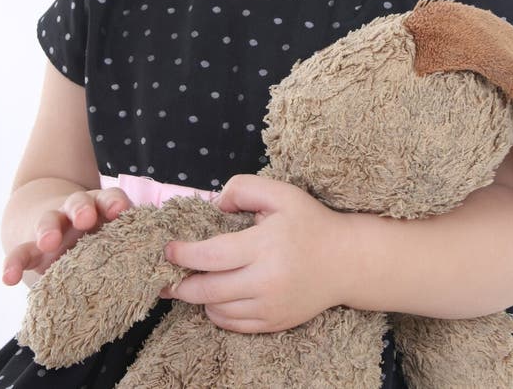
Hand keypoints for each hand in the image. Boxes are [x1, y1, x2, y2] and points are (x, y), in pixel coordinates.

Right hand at [2, 188, 132, 285]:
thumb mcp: (117, 237)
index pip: (112, 200)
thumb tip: (172, 275)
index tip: (120, 212)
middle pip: (80, 204)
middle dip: (83, 209)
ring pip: (50, 222)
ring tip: (47, 241)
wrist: (56, 226)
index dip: (116, 204)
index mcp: (104, 210)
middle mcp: (78, 214)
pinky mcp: (32, 248)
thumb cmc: (100, 237)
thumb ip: (138, 251)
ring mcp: (53, 228)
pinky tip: (7, 278)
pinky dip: (13, 263)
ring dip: (49, 229)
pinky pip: (20, 253)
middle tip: (85, 219)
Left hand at [160, 174, 347, 333]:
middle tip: (166, 277)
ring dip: (199, 298)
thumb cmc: (309, 222)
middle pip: (207, 289)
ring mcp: (270, 306)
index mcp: (265, 246)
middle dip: (180, 284)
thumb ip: (243, 188)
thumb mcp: (280, 193)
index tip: (168, 250)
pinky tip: (216, 297)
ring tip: (193, 283)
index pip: (211, 255)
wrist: (346, 261)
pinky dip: (217, 312)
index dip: (183, 254)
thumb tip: (215, 204)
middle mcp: (266, 281)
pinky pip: (233, 324)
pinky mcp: (274, 323)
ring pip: (217, 310)